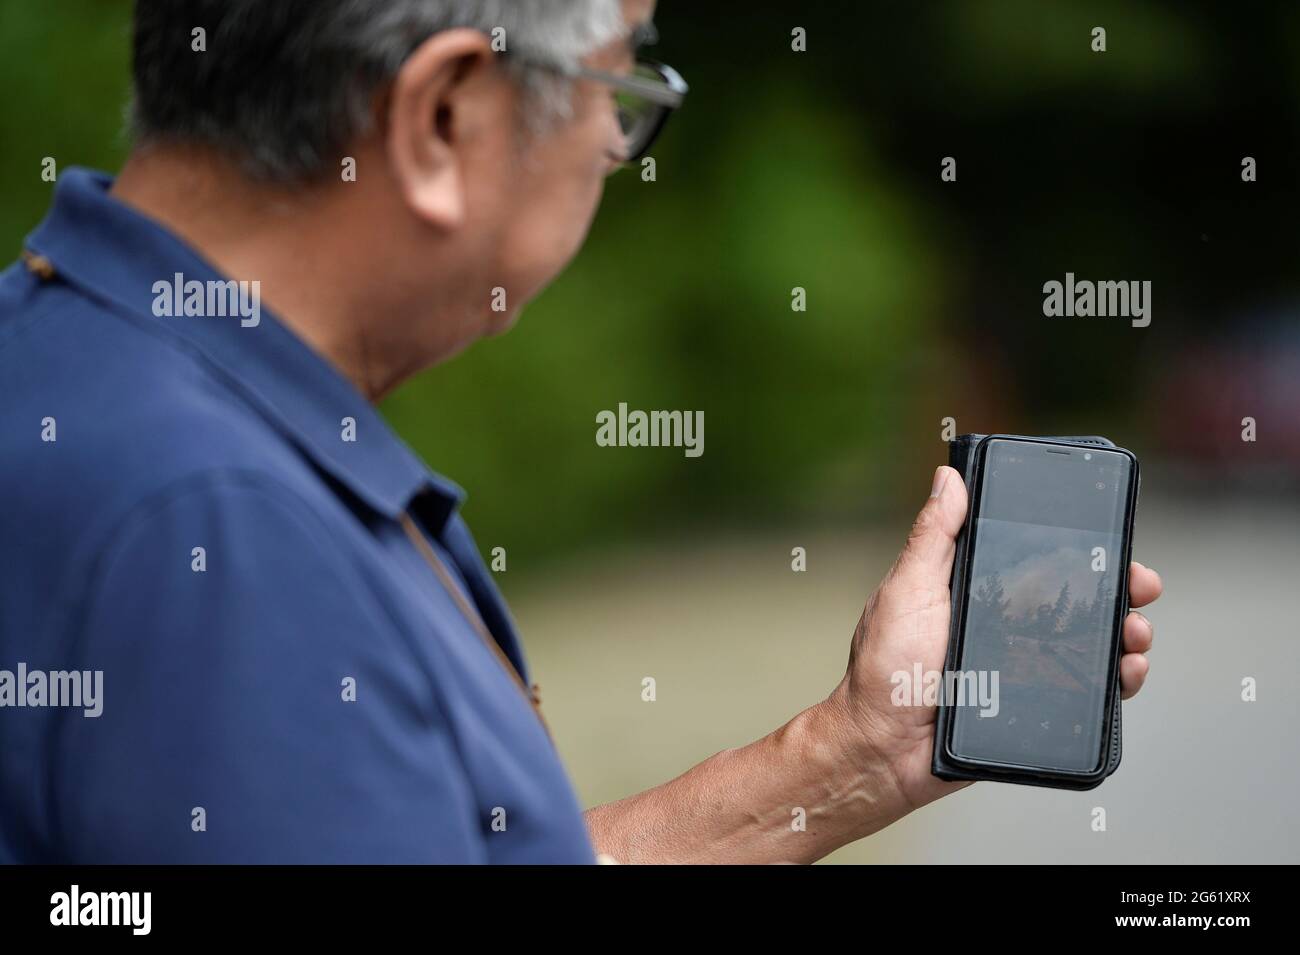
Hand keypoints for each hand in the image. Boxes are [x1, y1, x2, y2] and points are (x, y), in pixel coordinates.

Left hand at [822, 464, 1162, 814]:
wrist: (885, 750)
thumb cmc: (885, 669)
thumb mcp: (908, 590)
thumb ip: (933, 536)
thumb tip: (949, 478)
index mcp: (976, 590)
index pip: (1037, 560)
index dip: (1078, 549)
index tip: (1111, 539)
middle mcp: (1004, 624)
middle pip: (1077, 600)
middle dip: (1119, 589)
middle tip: (1140, 587)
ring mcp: (1022, 665)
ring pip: (1091, 643)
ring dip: (1126, 632)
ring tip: (1135, 633)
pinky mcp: (1034, 704)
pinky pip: (1087, 690)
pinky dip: (1118, 680)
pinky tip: (1127, 672)